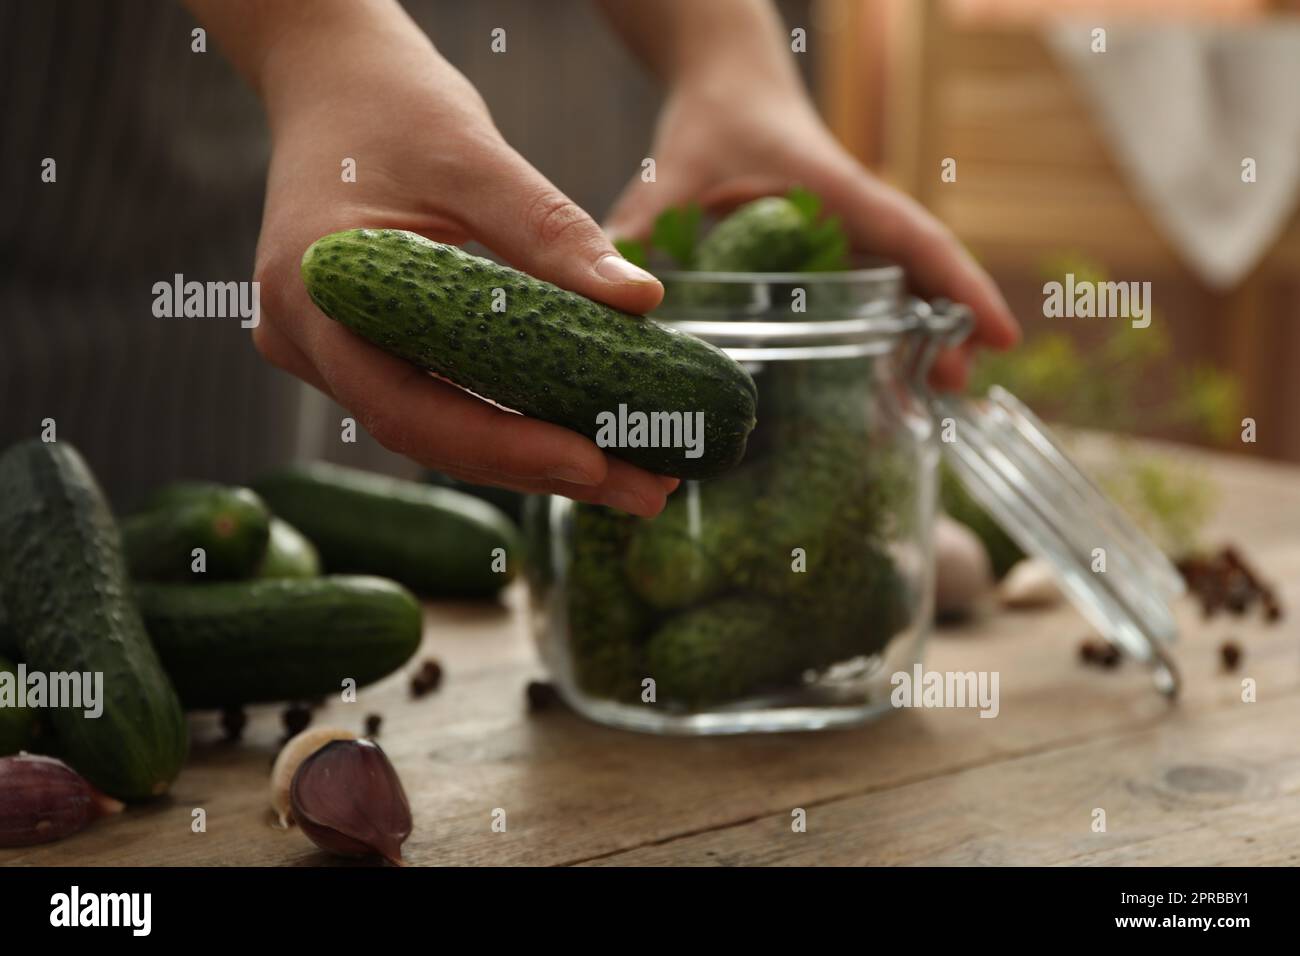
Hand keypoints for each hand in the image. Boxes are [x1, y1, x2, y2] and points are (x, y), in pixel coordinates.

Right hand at [235, 5, 675, 515]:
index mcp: (313, 292)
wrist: (332, 81)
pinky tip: (580, 438)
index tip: (594, 462)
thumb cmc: (392, 106)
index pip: (408, 404)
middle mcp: (305, 337)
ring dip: (532, 456)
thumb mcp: (477, 158)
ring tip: (630, 475)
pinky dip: (506, 422)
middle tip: (643, 490)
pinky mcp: (357, 350)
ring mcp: (325, 350)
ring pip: (434, 427)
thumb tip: (642, 302)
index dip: (503, 445)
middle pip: (427, 433)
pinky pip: (433, 400)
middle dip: (540, 468)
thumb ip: (552, 234)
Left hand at [604, 80, 1019, 388]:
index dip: (960, 287)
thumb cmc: (709, 116)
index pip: (915, 239)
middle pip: (921, 271)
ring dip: (925, 327)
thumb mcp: (674, 174)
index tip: (1002, 336)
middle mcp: (851, 213)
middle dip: (950, 325)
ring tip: (935, 393)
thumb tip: (611, 296)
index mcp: (834, 193)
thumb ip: (639, 227)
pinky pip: (870, 280)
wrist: (724, 75)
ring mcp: (843, 228)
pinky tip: (880, 367)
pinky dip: (889, 319)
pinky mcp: (827, 239)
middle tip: (959, 390)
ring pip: (902, 280)